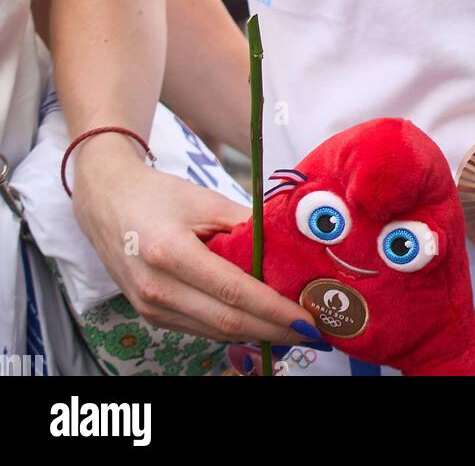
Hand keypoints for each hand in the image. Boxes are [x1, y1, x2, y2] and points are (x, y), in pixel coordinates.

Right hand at [72, 152, 316, 345]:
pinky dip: (233, 330)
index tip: (307, 316)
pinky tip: (259, 325)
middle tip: (312, 330)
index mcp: (170, 253)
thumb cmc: (158, 195)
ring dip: (257, 334)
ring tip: (293, 330)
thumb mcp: (205, 200)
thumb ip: (245, 225)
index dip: (274, 309)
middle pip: (227, 321)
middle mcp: (157, 288)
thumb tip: (287, 247)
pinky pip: (201, 329)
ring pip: (215, 331)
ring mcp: (151, 308)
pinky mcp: (151, 316)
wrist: (106, 202)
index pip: (234, 291)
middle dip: (274, 330)